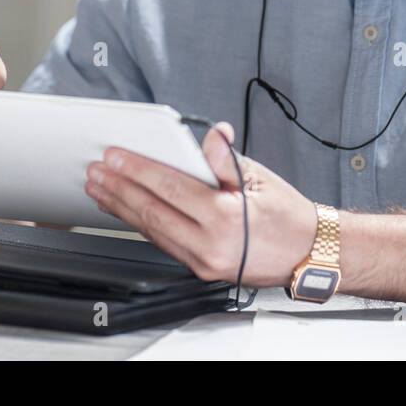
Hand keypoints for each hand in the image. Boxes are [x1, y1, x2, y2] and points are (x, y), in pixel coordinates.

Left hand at [85, 122, 317, 286]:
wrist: (308, 254)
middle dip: (120, 189)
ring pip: (153, 231)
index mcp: (225, 217)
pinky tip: (128, 211)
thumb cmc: (288, 216)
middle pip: (152, 211)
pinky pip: (164, 243)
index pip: (169, 188)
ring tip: (101, 190)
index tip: (115, 156)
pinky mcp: (201, 269)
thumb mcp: (259, 178)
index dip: (138, 170)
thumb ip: (226, 159)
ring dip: (123, 208)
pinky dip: (142, 225)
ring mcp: (204, 261)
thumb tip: (210, 135)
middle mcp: (211, 244)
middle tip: (97, 172)